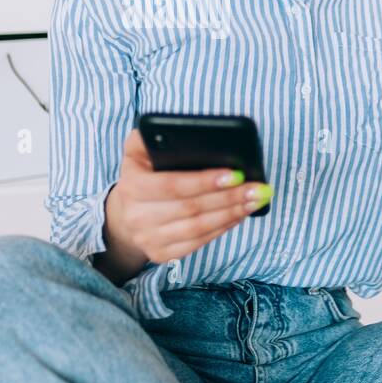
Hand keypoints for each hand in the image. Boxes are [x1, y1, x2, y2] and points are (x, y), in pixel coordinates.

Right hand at [107, 127, 272, 265]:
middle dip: (229, 198)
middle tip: (257, 188)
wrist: (124, 214)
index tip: (235, 174)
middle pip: (191, 209)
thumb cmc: (141, 175)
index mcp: (132, 186)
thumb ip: (150, 137)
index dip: (205, 181)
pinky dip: (222, 228)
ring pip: (198, 228)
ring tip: (255, 200)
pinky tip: (239, 215)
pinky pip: (198, 243)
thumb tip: (175, 128)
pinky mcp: (161, 254)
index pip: (173, 185)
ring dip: (231, 214)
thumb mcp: (137, 151)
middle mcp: (137, 216)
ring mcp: (149, 239)